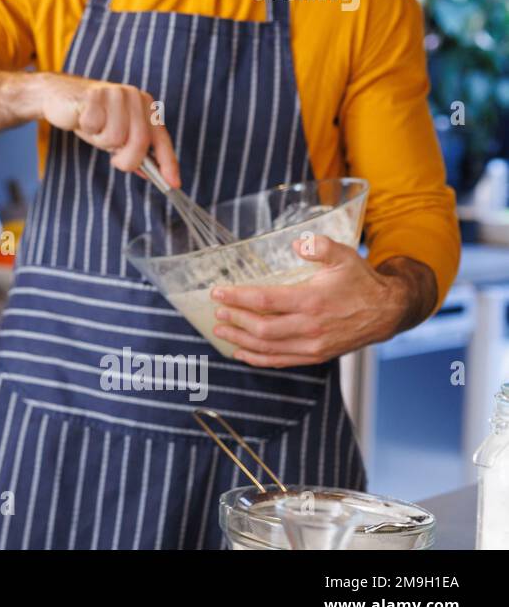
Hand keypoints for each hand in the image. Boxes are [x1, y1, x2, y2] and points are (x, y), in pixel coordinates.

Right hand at [38, 73, 180, 187]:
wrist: (58, 96)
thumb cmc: (91, 117)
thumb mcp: (115, 135)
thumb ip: (133, 150)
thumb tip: (153, 174)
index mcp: (145, 105)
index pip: (161, 138)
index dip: (168, 162)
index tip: (173, 183)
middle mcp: (134, 96)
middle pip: (140, 141)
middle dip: (126, 159)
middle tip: (113, 158)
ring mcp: (115, 94)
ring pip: (116, 137)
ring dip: (101, 141)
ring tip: (95, 129)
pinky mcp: (94, 95)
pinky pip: (96, 128)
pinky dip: (87, 129)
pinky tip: (83, 118)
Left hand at [209, 234, 413, 366]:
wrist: (388, 311)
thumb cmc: (361, 281)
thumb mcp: (344, 255)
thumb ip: (319, 246)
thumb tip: (296, 245)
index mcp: (312, 300)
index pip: (265, 300)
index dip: (237, 297)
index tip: (218, 293)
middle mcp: (310, 326)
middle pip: (261, 328)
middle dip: (235, 320)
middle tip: (217, 313)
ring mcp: (313, 345)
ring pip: (268, 348)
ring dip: (240, 341)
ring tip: (220, 332)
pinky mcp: (316, 355)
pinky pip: (281, 361)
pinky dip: (258, 359)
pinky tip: (241, 353)